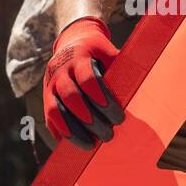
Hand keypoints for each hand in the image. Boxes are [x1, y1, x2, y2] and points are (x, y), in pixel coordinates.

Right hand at [42, 16, 124, 149]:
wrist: (71, 40)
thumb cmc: (97, 50)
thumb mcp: (108, 50)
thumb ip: (120, 65)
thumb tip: (139, 85)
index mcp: (79, 56)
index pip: (88, 78)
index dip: (102, 98)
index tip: (117, 116)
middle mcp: (61, 69)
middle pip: (71, 97)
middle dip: (90, 119)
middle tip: (108, 134)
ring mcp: (50, 82)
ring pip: (55, 109)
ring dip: (73, 130)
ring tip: (90, 145)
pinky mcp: (45, 94)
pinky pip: (48, 116)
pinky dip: (59, 131)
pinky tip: (73, 144)